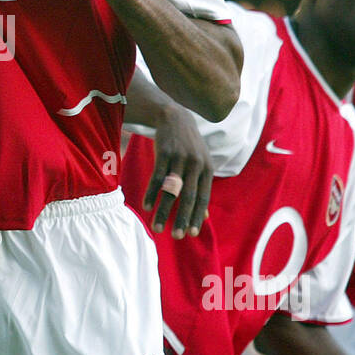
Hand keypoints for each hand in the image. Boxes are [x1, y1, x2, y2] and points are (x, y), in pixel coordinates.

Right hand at [143, 107, 212, 236]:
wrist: (174, 117)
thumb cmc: (189, 146)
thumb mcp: (200, 164)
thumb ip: (201, 189)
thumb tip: (205, 216)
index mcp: (206, 169)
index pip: (202, 197)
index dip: (197, 216)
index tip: (191, 233)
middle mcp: (195, 164)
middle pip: (188, 196)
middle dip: (182, 218)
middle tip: (177, 237)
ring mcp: (180, 158)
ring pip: (171, 190)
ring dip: (163, 211)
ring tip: (157, 228)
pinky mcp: (164, 153)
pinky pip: (157, 177)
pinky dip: (152, 193)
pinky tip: (147, 207)